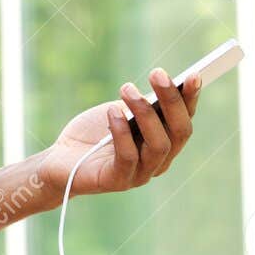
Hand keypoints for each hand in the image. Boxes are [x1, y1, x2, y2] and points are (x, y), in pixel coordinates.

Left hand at [38, 68, 202, 201]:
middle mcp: (158, 162)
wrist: (60, 159)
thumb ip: (144, 105)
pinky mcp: (117, 181)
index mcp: (164, 143)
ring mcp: (140, 174)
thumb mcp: (122, 112)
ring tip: (127, 88)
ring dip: (145, 113)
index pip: (185, 120)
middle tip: (157, 73)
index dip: (191, 99)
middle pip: (178, 132)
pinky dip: (122, 131)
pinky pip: (128, 157)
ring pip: (159, 145)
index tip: (194, 74)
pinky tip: (113, 111)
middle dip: (171, 100)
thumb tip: (165, 84)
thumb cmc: (95, 133)